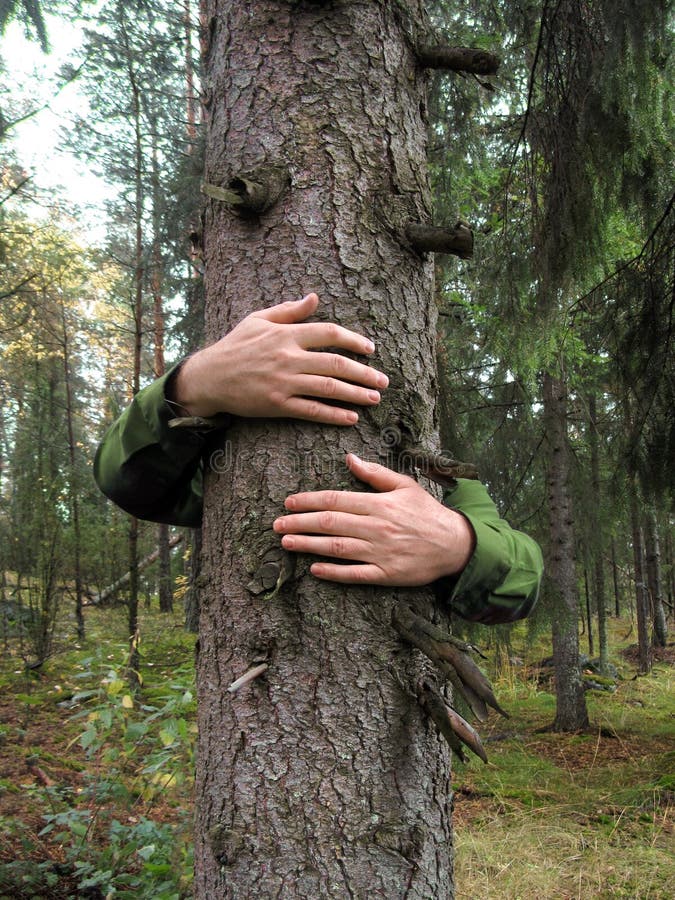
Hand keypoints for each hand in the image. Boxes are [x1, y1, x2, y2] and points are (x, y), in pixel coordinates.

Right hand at [171, 293, 387, 424]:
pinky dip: (333, 414)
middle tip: (383, 381)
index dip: (354, 341)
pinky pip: (311, 410)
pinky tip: (350, 418)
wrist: (209, 377)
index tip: (371, 349)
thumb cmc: (235, 346)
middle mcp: (289, 357)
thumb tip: (315, 298)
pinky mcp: (277, 404)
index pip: (330, 334)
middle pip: (336, 364)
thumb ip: (289, 311)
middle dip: (364, 373)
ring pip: (328, 388)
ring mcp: (284, 382)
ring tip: (374, 399)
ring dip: (355, 394)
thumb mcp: (258, 320)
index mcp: (287, 334)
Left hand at [273, 453, 474, 585]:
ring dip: (308, 545)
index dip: (309, 501)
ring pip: (337, 548)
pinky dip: (333, 572)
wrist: (455, 544)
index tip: (289, 502)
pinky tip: (314, 569)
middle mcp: (376, 527)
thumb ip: (375, 473)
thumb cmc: (427, 512)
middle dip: (299, 523)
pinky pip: (355, 574)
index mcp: (379, 503)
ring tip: (286, 542)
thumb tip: (349, 458)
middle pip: (330, 524)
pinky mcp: (386, 574)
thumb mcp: (404, 485)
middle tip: (276, 524)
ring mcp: (380, 552)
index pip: (335, 500)